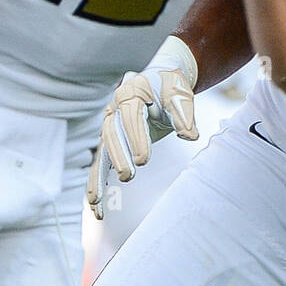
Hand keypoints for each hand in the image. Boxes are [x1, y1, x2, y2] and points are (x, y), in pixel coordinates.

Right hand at [86, 37, 198, 221]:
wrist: (160, 80)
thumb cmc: (170, 87)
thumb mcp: (180, 94)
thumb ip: (183, 114)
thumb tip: (190, 135)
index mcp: (131, 93)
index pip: (130, 116)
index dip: (135, 138)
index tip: (144, 160)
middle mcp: (114, 108)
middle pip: (112, 133)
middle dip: (118, 156)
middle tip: (128, 176)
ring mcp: (110, 124)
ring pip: (102, 150)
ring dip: (99, 175)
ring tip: (97, 200)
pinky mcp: (111, 139)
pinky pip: (101, 161)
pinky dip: (97, 182)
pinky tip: (96, 205)